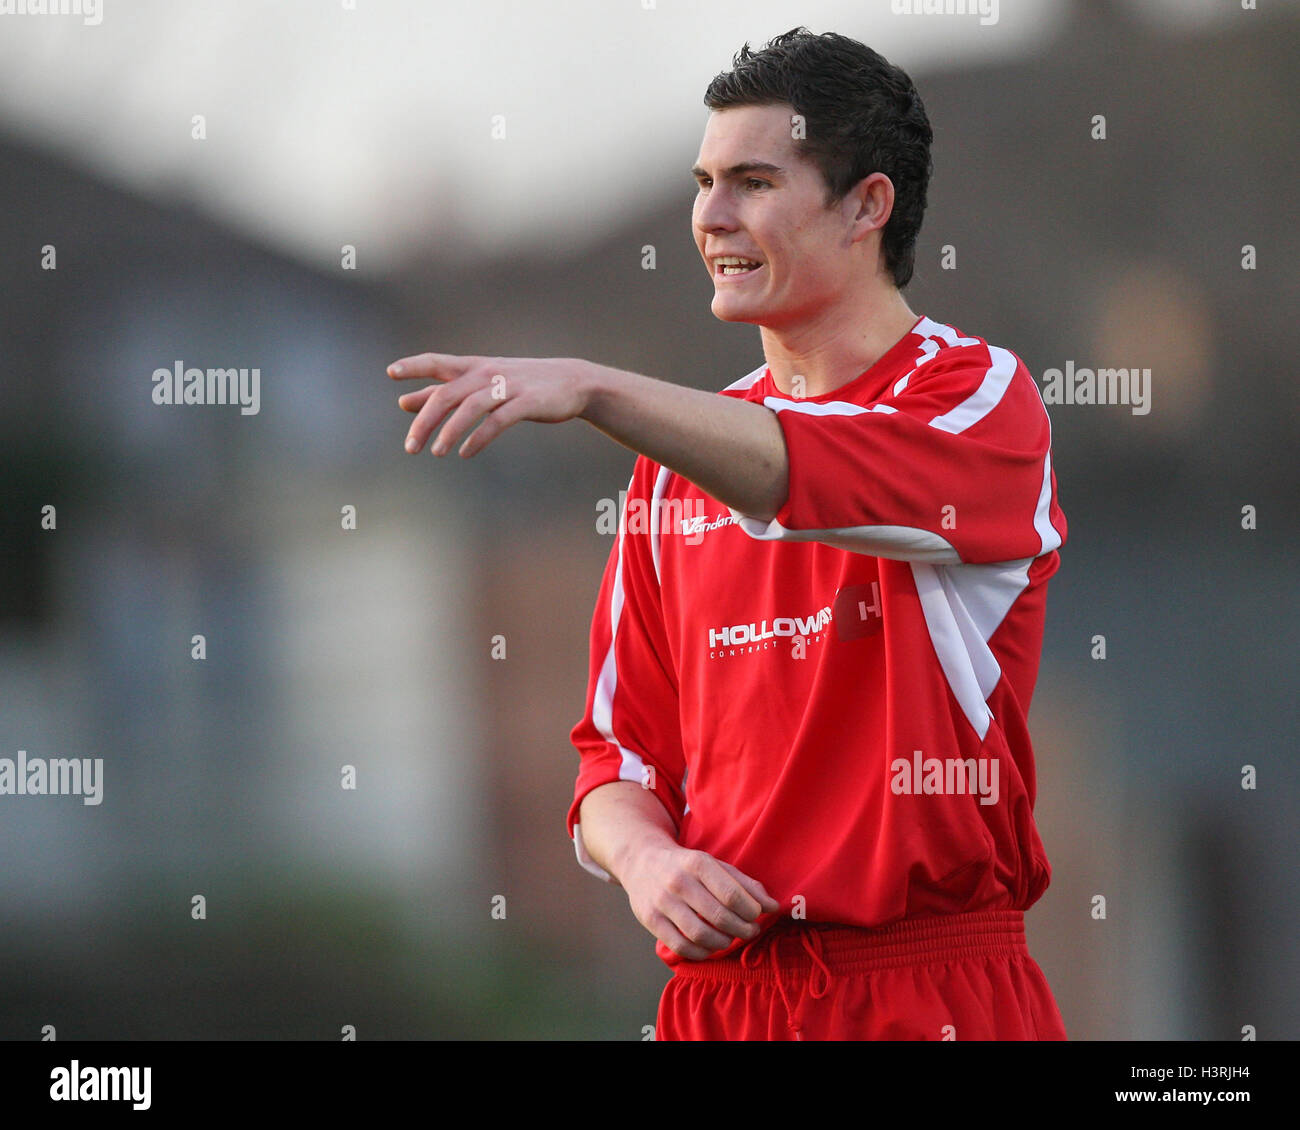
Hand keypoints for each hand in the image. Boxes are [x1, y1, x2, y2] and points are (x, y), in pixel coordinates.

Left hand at [388, 353, 592, 456]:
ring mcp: (507, 387)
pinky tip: (466, 453)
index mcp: (472, 366)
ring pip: (470, 407)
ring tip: (436, 453)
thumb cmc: (519, 384)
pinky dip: (479, 437)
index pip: (437, 362)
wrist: (572, 382)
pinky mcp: (526, 403)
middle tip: (410, 447)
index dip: (415, 366)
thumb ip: (440, 392)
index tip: (391, 373)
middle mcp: (486, 373)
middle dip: (425, 421)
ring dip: (450, 431)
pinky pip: (498, 420)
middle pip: (447, 394)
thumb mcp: (478, 384)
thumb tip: (402, 402)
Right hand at [617, 841, 779, 960]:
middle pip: (719, 916)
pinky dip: (701, 952)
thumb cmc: (686, 865)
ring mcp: (662, 902)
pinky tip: (710, 947)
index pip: (731, 895)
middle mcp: (679, 882)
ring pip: (700, 935)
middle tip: (751, 931)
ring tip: (730, 938)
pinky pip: (680, 946)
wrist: (641, 861)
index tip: (757, 915)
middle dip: (742, 929)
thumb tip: (772, 906)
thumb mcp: (715, 865)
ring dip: (723, 942)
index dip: (751, 911)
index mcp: (698, 863)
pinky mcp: (650, 920)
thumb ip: (744, 884)